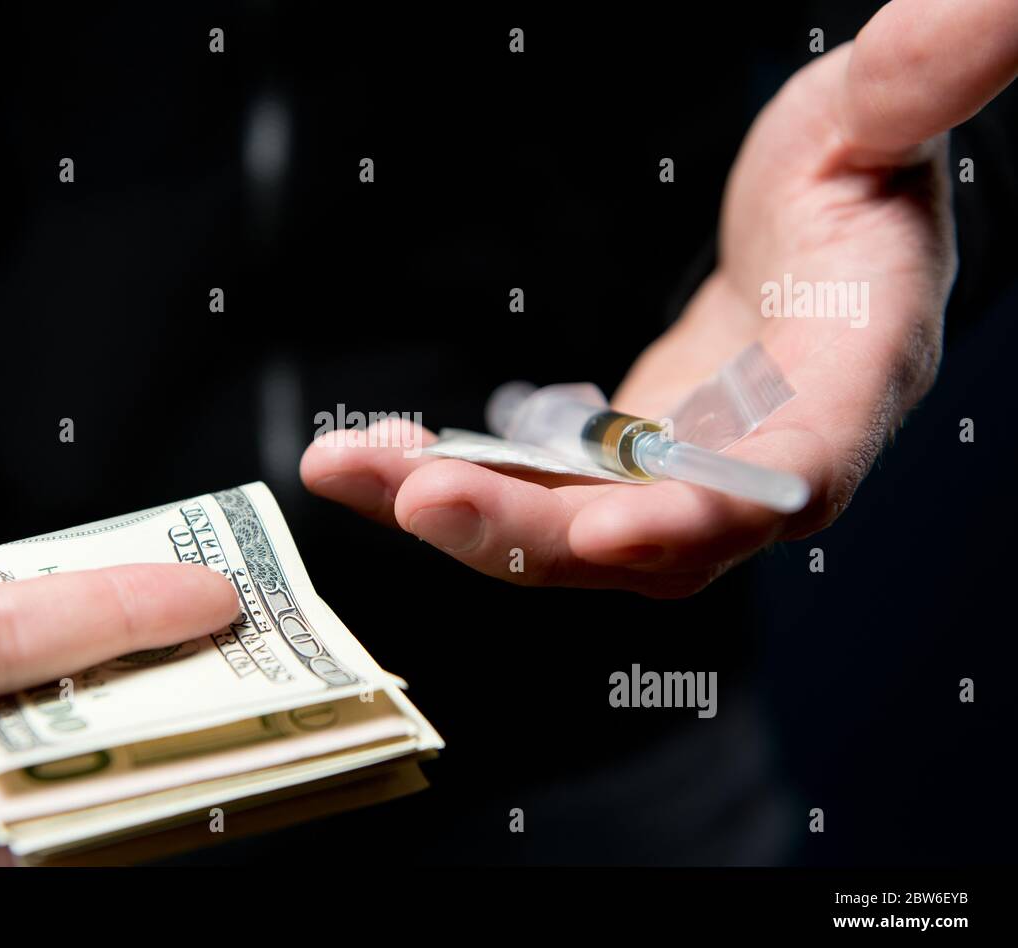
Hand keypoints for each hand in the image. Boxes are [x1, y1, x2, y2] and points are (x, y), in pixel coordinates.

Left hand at [0, 308, 238, 863]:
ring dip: (135, 798)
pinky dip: (87, 865)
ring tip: (240, 769)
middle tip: (260, 683)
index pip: (3, 630)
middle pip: (42, 730)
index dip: (115, 604)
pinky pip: (5, 891)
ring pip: (33, 825)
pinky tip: (163, 837)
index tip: (212, 590)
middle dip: (148, 702)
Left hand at [302, 0, 1017, 596]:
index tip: (613, 526)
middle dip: (534, 530)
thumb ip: (915, 88)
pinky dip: (442, 485)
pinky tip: (359, 462)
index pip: (784, 479)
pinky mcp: (607, 473)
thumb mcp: (876, 128)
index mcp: (841, 393)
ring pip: (563, 535)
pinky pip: (523, 498)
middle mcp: (750, 467)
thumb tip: (983, 4)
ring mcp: (669, 481)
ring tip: (348, 473)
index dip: (703, 512)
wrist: (808, 258)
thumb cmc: (853, 192)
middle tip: (423, 498)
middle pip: (645, 539)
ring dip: (458, 516)